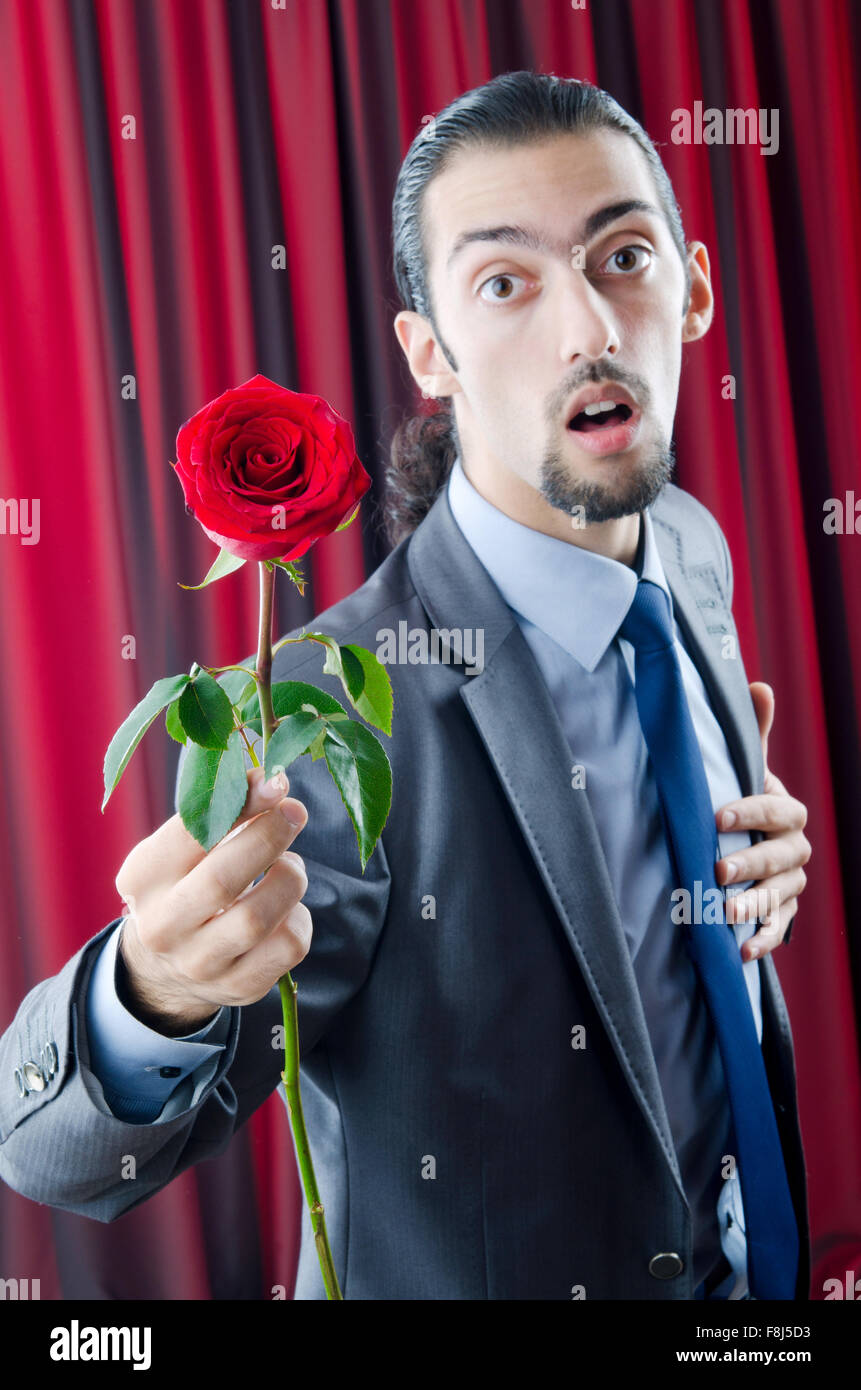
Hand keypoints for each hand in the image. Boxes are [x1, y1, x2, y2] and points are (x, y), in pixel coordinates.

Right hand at [114, 766, 311, 1033]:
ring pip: (259, 918)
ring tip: (288, 866)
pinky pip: (288, 947)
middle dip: (269, 837)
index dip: (242, 803)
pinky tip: (287, 908)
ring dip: (289, 878)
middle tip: (294, 812)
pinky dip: (300, 917)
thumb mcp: (183, 849)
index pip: (192, 833)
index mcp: (143, 878)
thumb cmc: (184, 885)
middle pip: (223, 880)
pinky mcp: (238, 987)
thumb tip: (273, 781)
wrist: (166, 967)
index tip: (275, 780)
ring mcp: (200, 964)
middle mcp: (163, 926)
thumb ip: (220, 813)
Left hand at [714, 682, 810, 961]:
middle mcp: (794, 847)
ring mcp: (790, 882)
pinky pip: (780, 927)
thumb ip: (752, 734)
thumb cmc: (741, 800)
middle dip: (750, 863)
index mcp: (785, 811)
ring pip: (781, 894)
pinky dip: (763, 939)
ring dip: (756, 905)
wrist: (750, 843)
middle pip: (780, 857)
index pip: (775, 810)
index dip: (750, 812)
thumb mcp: (745, 769)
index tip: (718, 817)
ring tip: (726, 912)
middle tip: (718, 871)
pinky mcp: (783, 912)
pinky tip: (742, 949)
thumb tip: (759, 685)